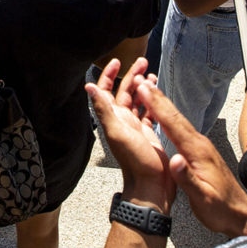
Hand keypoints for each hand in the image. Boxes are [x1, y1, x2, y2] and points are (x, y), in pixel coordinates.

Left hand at [86, 58, 171, 210]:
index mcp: (114, 118)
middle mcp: (123, 120)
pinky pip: (149, 112)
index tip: (117, 61)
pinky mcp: (149, 134)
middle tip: (143, 61)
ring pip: (138, 100)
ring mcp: (136, 127)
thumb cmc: (134, 161)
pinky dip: (152, 101)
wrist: (150, 186)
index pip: (107, 90)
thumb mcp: (117, 133)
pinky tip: (158, 94)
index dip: (109, 75)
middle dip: (132, 75)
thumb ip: (103, 110)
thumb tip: (88, 86)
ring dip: (143, 86)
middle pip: (125, 91)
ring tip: (152, 74)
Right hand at [135, 78, 246, 236]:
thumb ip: (187, 178)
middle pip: (175, 116)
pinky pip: (181, 129)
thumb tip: (174, 160)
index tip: (143, 89)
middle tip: (141, 81)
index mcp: (197, 152)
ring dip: (163, 104)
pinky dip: (169, 117)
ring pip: (178, 120)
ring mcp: (201, 147)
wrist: (240, 215)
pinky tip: (164, 116)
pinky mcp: (200, 152)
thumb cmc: (221, 208)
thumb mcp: (203, 197)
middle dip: (157, 98)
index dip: (157, 106)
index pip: (173, 124)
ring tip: (149, 91)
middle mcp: (200, 144)